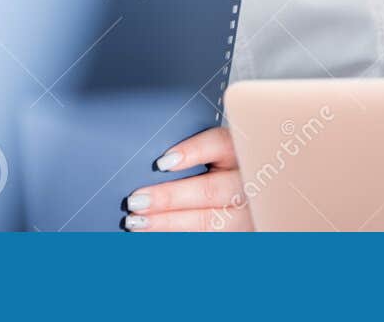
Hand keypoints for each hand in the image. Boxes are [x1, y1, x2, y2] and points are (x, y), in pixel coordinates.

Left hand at [122, 126, 252, 231]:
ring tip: (136, 222)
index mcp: (241, 153)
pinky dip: (177, 240)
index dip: (194, 151)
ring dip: (167, 223)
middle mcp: (248, 184)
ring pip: (208, 222)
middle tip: (136, 201)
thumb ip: (196, 154)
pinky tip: (151, 239)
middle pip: (211, 190)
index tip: (162, 163)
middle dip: (170, 197)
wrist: (246, 205)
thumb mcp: (218, 157)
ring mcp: (246, 215)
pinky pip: (206, 239)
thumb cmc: (223, 175)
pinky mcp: (238, 236)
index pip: (222, 144)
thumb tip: (155, 162)